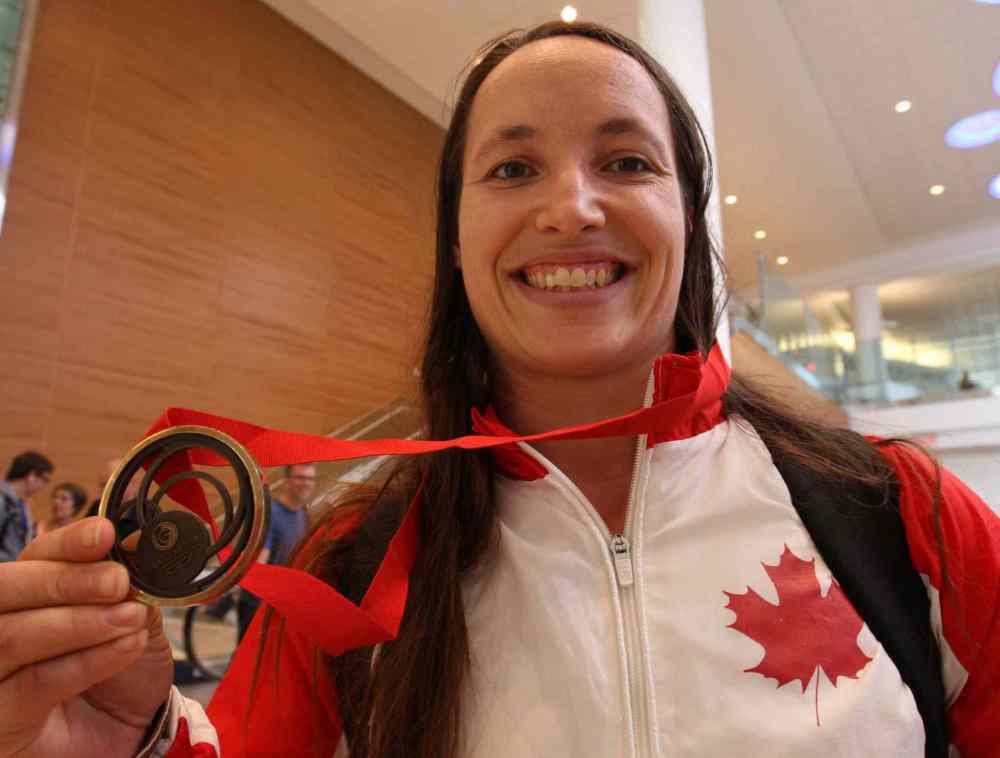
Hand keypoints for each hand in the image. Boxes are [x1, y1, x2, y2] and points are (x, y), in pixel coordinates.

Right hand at [0, 518, 173, 757]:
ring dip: (79, 623)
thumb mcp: (137, 620)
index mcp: (32, 592)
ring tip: (130, 618)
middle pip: (5, 590)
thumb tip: (138, 545)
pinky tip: (124, 648)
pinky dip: (85, 661)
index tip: (105, 535)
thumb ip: (132, 586)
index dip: (68, 543)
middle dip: (66, 581)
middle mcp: (0, 625)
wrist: (132, 734)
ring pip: (13, 636)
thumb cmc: (125, 673)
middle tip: (119, 581)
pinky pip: (34, 683)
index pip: (36, 555)